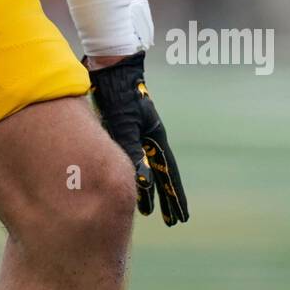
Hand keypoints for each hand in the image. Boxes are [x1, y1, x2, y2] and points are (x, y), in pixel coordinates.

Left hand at [88, 52, 187, 224]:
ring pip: (145, 168)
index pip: (169, 174)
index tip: (181, 218)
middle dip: (166, 198)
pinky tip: (125, 183)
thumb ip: (131, 151)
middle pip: (160, 174)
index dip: (175, 197)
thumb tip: (140, 182)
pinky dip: (131, 174)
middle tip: (171, 221)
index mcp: (155, 137)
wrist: (107, 68)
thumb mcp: (125, 124)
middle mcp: (148, 137)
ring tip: (146, 210)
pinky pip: (130, 159)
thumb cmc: (118, 94)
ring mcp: (136, 133)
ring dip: (147, 189)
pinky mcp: (120, 129)